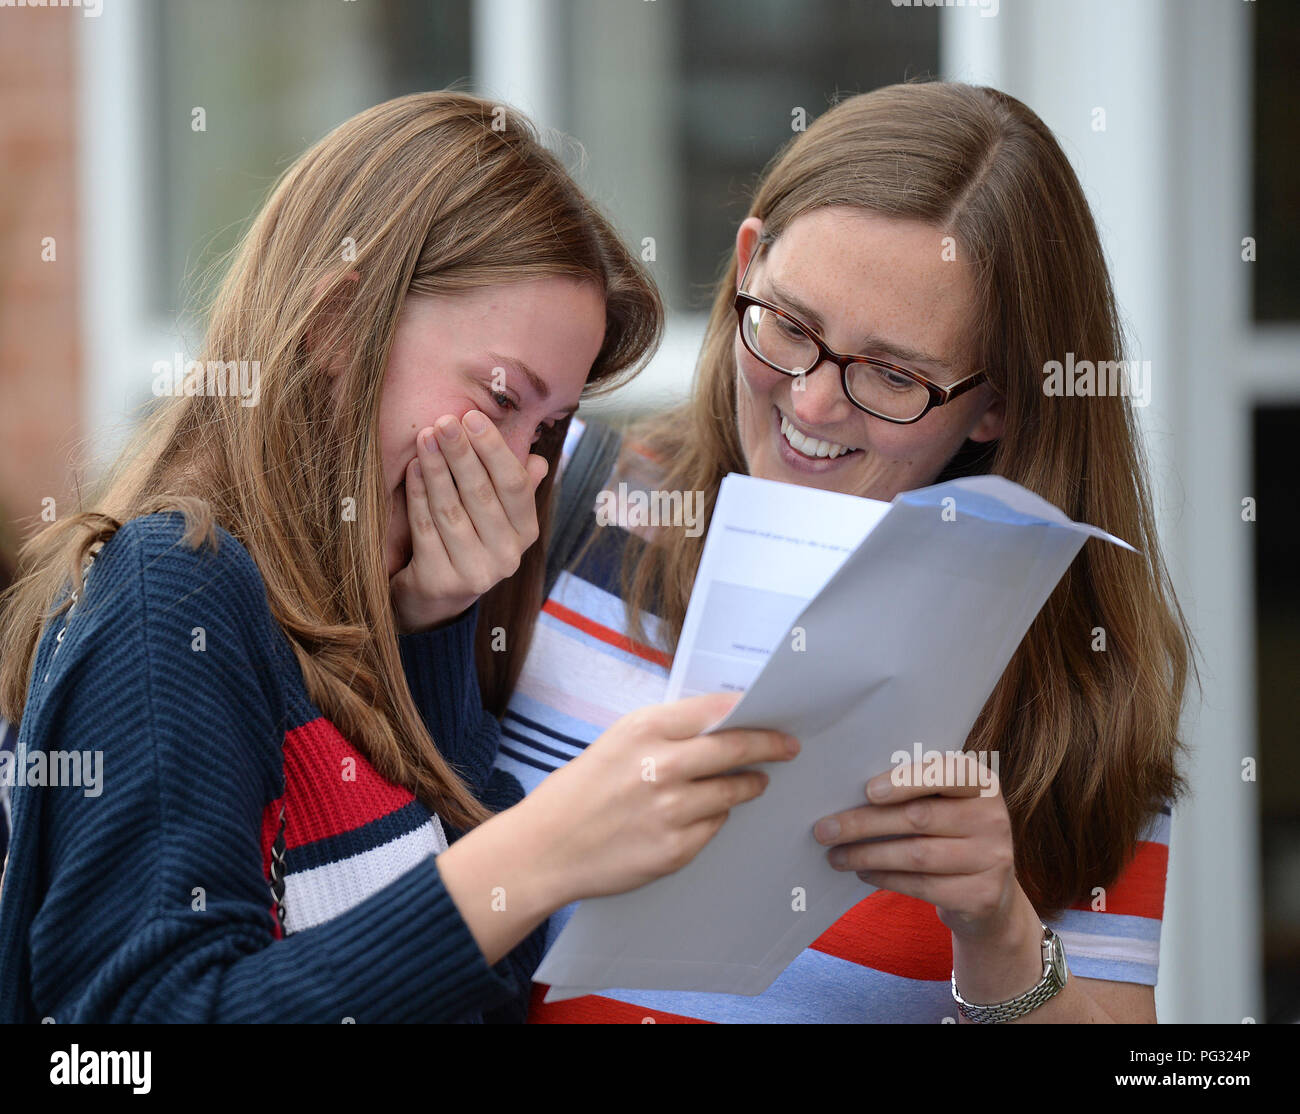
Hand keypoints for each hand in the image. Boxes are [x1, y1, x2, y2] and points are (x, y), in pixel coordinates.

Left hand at [389, 411, 546, 632]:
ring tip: (425, 437)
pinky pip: (425, 528)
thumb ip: (516, 488)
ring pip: (451, 509)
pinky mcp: (441, 581)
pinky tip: (412, 468)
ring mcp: (475, 572)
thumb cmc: (469, 539)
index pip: (514, 485)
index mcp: (525, 533)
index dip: (493, 450)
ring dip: (436, 468)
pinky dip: (417, 495)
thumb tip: (539, 461)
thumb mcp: (499, 517)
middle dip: (461, 453)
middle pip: (481, 494)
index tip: (473, 417)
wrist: (437, 596)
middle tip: (444, 420)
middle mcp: (507, 556)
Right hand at [517, 692, 800, 906]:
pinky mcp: (675, 849)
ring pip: (733, 791)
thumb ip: (667, 732)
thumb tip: (722, 723)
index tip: (771, 712)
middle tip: (788, 746)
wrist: (545, 849)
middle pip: (737, 748)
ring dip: (749, 784)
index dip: (751, 711)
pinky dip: (714, 818)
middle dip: (771, 745)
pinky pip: (714, 826)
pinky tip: (699, 814)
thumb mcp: (618, 742)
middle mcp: (661, 766)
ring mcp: (671, 810)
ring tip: (753, 782)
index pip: (717, 710)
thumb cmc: (581, 791)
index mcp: (644, 729)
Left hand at [813, 751, 1019, 939]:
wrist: (991, 895)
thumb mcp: (944, 805)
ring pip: (917, 854)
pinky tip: (863, 873)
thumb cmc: (951, 835)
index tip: (868, 791)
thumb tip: (847, 792)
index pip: (948, 772)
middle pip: (920, 817)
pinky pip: (923, 886)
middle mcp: (993, 818)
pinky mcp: (983, 896)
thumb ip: (913, 791)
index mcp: (982, 783)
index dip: (907, 781)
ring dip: (867, 855)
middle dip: (865, 823)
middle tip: (824, 829)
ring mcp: (993, 858)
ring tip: (835, 856)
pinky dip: (886, 879)